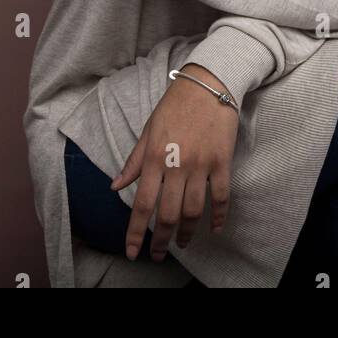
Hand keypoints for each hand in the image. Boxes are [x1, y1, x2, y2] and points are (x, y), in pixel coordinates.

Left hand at [109, 63, 239, 261]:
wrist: (209, 83)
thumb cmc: (175, 105)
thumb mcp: (148, 130)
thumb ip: (133, 162)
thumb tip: (115, 187)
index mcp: (154, 157)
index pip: (142, 204)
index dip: (136, 232)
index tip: (132, 251)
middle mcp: (176, 164)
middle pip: (168, 214)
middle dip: (161, 240)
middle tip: (158, 255)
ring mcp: (201, 164)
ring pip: (194, 210)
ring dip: (187, 232)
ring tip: (183, 243)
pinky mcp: (222, 160)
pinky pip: (221, 195)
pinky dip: (218, 215)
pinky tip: (214, 228)